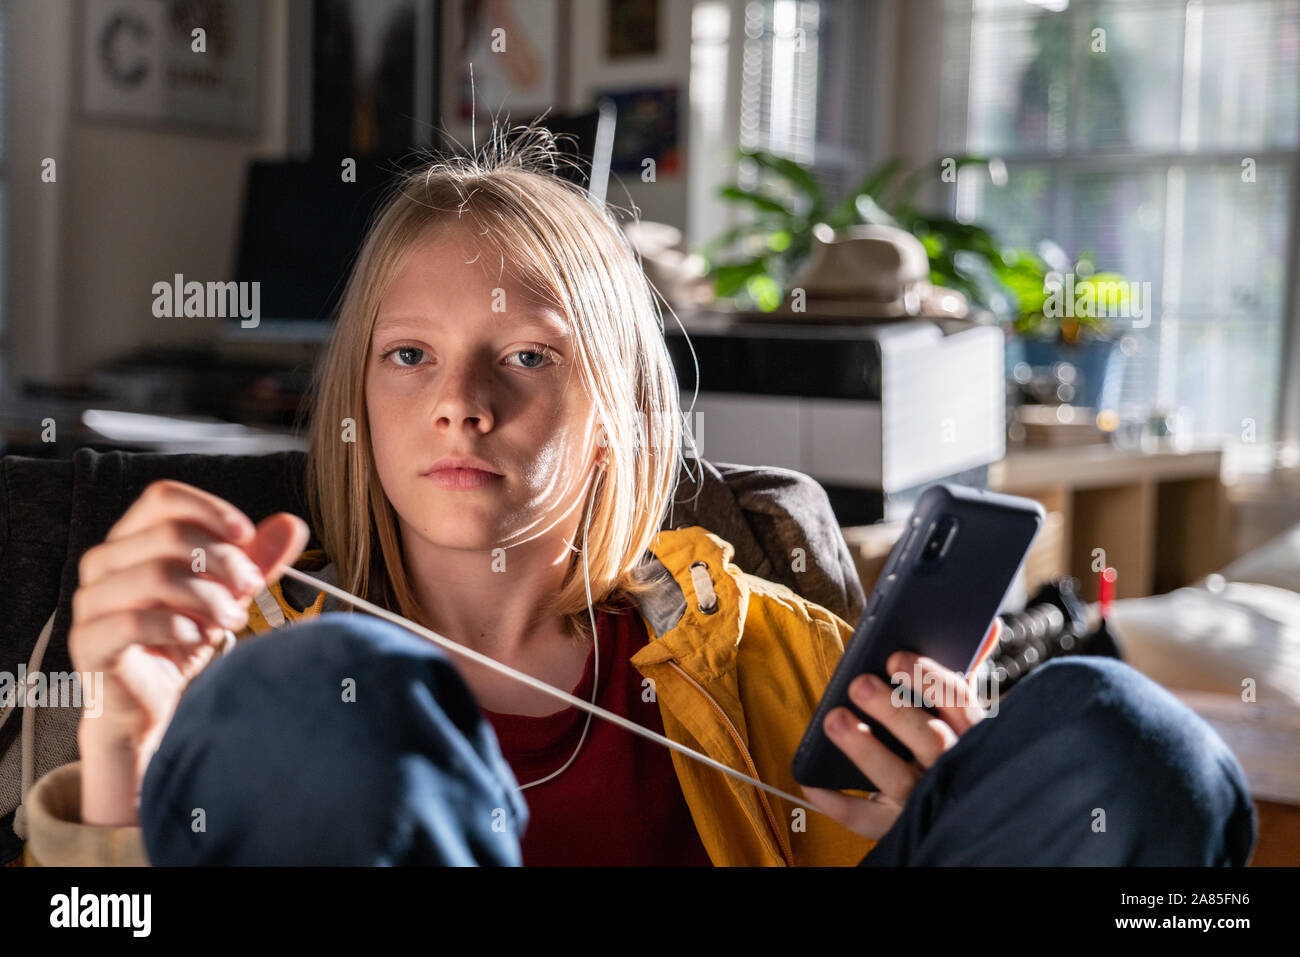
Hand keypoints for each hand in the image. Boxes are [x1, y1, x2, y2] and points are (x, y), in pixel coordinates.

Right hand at [70, 479, 308, 823]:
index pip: (163, 498)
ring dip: (207, 597)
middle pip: (169, 535)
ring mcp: (90, 601)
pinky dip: (180, 627)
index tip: (246, 535)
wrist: (153, 704)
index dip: (209, 510)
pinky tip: (197, 638)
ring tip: (230, 619)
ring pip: (156, 574)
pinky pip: (136, 620)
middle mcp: (104, 563)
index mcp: (131, 540)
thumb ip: (257, 559)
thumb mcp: (228, 593)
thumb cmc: (184, 639)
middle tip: (248, 591)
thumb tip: (292, 524)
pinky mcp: (89, 641)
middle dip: (222, 562)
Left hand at [799, 621, 999, 840]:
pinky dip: (837, 801)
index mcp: (971, 735)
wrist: (948, 814)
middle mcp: (952, 770)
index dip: (928, 679)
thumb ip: (963, 672)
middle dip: (894, 710)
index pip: (959, 704)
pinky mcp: (895, 828)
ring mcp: (924, 802)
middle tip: (860, 684)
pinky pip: (865, 820)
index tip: (895, 656)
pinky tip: (812, 781)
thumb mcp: (960, 714)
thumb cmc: (946, 748)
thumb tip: (986, 627)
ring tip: (834, 719)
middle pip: (929, 740)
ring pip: (898, 779)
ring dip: (864, 749)